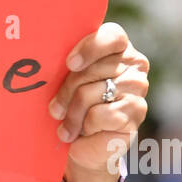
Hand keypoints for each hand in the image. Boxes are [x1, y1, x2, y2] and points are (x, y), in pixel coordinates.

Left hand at [48, 23, 148, 181]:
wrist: (83, 144)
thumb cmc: (71, 106)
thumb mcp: (65, 81)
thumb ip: (65, 65)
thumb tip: (43, 57)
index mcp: (118, 47)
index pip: (112, 36)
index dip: (90, 48)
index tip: (69, 64)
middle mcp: (135, 64)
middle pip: (93, 69)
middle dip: (66, 91)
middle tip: (54, 110)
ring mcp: (139, 87)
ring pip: (93, 93)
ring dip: (72, 114)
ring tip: (66, 126)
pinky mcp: (137, 112)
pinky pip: (101, 115)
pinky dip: (85, 126)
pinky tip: (84, 132)